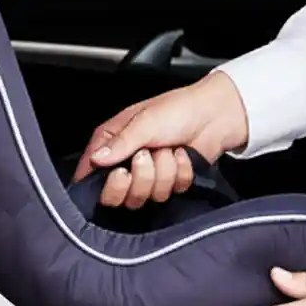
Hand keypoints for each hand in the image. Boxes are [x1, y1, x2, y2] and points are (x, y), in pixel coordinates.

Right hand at [72, 71, 248, 208]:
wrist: (214, 115)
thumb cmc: (177, 110)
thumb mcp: (144, 123)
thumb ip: (120, 144)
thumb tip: (96, 160)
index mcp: (112, 143)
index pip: (91, 173)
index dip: (104, 181)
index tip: (120, 173)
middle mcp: (125, 162)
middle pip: (118, 195)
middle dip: (139, 179)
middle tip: (147, 157)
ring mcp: (147, 175)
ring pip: (146, 195)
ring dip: (163, 172)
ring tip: (170, 150)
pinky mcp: (169, 183)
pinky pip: (169, 192)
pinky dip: (180, 173)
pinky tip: (182, 155)